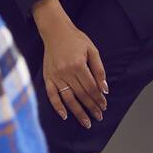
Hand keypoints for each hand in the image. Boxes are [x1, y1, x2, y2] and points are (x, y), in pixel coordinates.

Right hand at [32, 0, 106, 126]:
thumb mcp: (92, 50)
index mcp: (78, 65)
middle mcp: (66, 72)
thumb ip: (99, 70)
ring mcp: (55, 76)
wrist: (55, 31)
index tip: (104, 106)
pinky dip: (57, 106)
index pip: (91, 87)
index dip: (98, 99)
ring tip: (86, 122)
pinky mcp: (47, 77)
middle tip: (99, 117)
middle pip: (81, 95)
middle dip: (91, 108)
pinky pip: (51, 95)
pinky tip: (64, 116)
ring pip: (68, 98)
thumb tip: (104, 89)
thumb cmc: (76, 39)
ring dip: (78, 112)